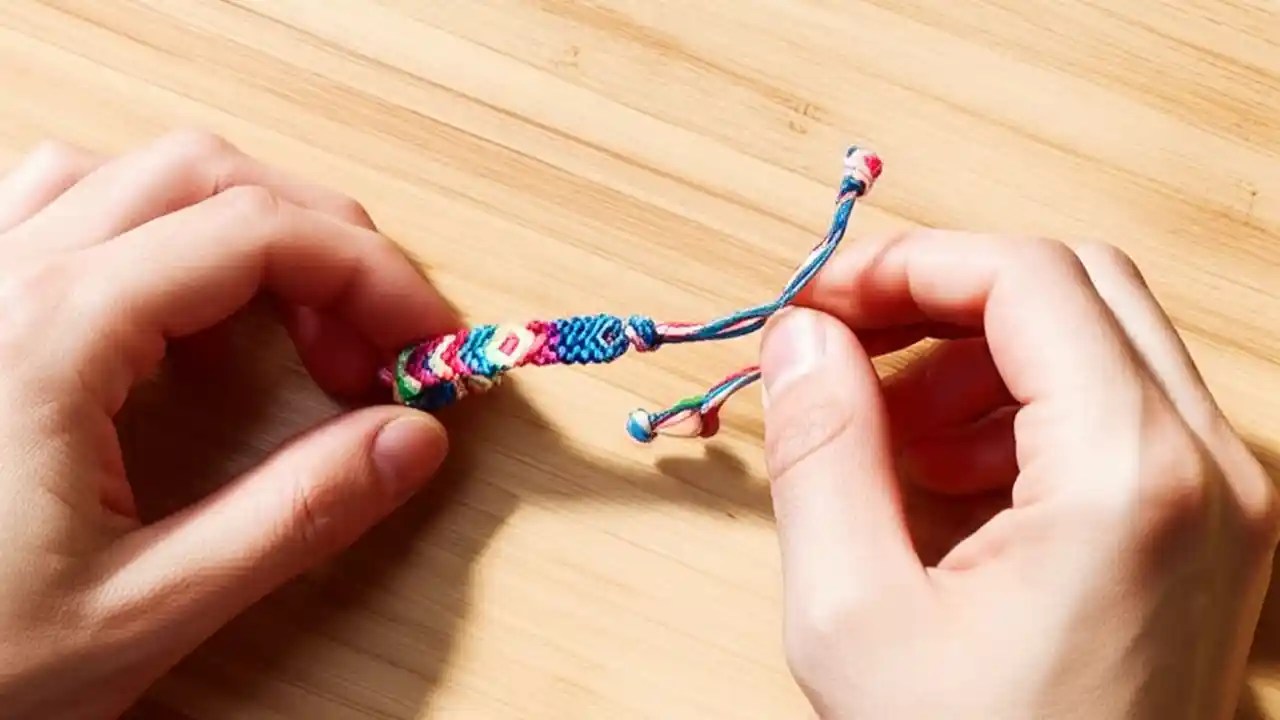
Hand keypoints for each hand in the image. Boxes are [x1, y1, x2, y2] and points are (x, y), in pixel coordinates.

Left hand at [0, 132, 452, 717]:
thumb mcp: (144, 610)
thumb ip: (293, 517)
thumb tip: (408, 441)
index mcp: (52, 337)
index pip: (257, 235)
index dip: (370, 274)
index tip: (425, 337)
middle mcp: (4, 282)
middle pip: (205, 175)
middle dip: (322, 242)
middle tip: (373, 338)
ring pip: (130, 174)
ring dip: (240, 221)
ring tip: (291, 313)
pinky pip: (64, 206)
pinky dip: (157, 228)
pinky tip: (183, 305)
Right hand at [759, 231, 1276, 718]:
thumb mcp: (855, 618)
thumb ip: (820, 452)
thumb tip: (801, 339)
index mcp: (1127, 479)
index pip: (1025, 279)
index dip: (908, 265)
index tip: (819, 301)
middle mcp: (1209, 469)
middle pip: (1076, 285)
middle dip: (945, 295)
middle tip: (845, 341)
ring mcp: (1228, 500)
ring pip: (1104, 338)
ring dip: (982, 349)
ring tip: (887, 420)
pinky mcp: (1216, 532)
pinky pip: (1123, 408)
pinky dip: (1027, 404)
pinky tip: (950, 469)